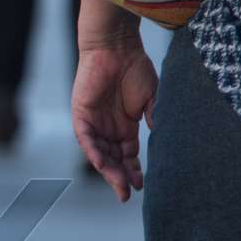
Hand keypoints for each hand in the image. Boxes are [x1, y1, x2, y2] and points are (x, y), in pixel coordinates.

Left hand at [73, 0, 157, 201]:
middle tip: (128, 194)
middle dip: (120, 177)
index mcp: (125, 124)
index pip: (128, 154)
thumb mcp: (150, 97)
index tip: (141, 186)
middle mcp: (108, 127)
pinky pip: (85, 138)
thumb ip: (153, 117)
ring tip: (118, 186)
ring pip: (99, 153)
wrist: (117, 46)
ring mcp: (94, 121)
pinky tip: (101, 165)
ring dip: (108, 170)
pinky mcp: (81, 114)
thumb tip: (159, 137)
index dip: (134, 170)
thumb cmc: (134, 67)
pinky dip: (93, 151)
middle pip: (113, 158)